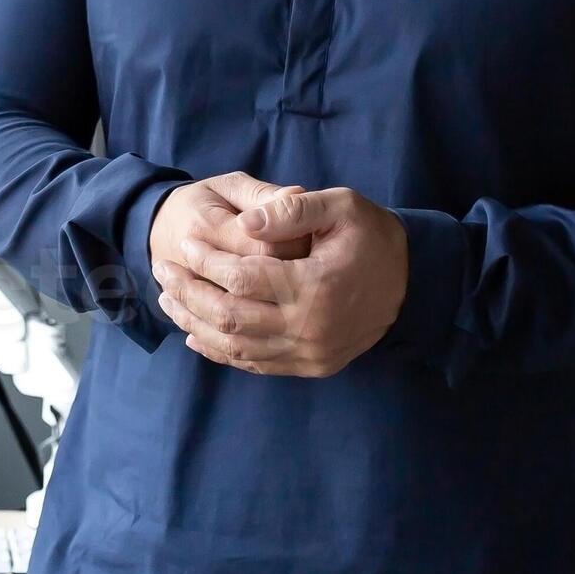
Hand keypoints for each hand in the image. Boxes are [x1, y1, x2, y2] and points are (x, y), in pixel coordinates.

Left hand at [152, 184, 409, 377]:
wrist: (414, 282)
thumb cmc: (373, 237)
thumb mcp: (341, 207)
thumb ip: (292, 210)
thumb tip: (243, 224)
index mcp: (316, 286)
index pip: (242, 277)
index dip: (206, 260)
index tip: (183, 241)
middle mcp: (309, 328)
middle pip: (229, 316)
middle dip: (188, 292)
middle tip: (161, 268)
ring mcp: (310, 354)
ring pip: (236, 346)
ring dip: (195, 323)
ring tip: (167, 298)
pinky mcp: (311, 366)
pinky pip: (255, 364)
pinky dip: (220, 351)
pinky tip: (194, 334)